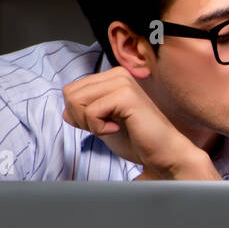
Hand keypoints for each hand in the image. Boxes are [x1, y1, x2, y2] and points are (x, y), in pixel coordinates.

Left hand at [61, 65, 212, 178]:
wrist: (162, 153)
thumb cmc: (137, 140)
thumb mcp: (102, 125)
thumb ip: (85, 115)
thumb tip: (66, 111)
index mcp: (112, 78)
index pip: (71, 90)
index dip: (77, 113)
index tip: (100, 124)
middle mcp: (117, 74)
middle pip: (69, 93)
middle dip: (80, 118)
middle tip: (104, 127)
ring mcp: (122, 82)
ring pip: (76, 100)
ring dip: (89, 123)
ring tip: (111, 128)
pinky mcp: (126, 95)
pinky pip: (91, 111)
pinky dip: (98, 128)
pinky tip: (117, 129)